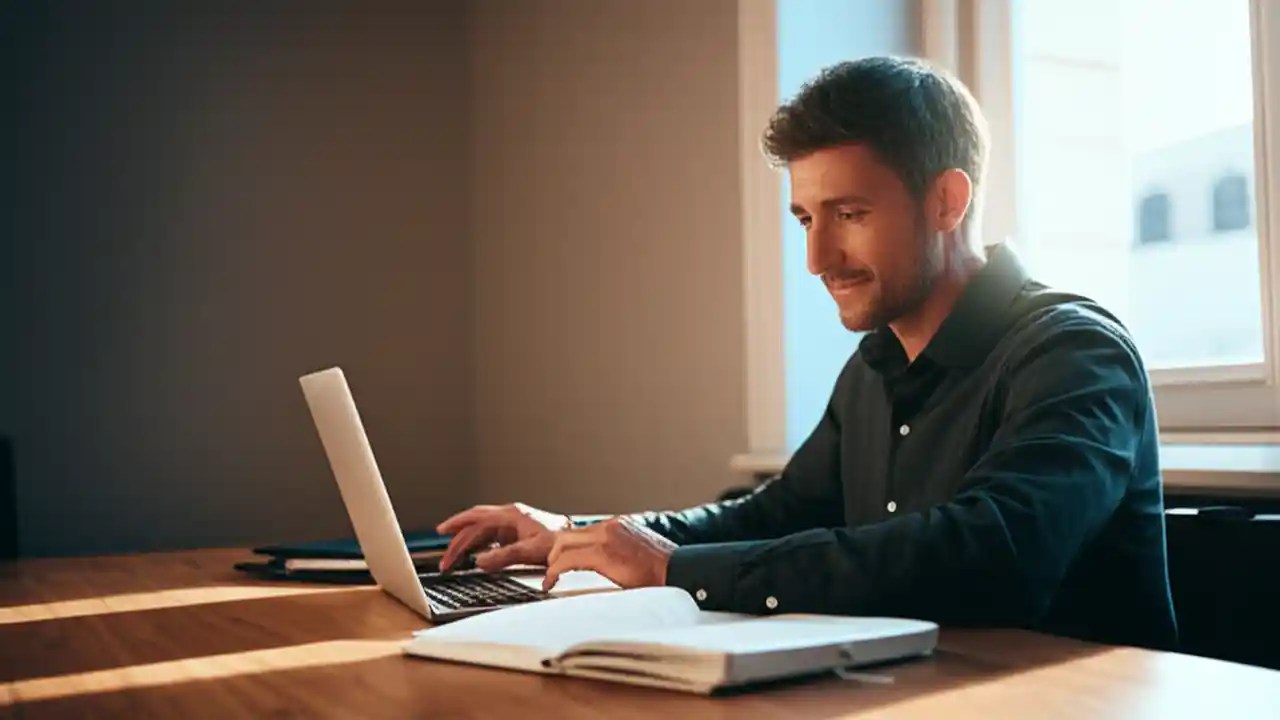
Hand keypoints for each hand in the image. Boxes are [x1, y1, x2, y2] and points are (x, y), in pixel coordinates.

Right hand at [436, 502, 569, 571]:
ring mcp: (513, 526)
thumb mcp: (529, 550)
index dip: (457, 525)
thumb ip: (503, 556)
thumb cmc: (558, 541)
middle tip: (446, 559)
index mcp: (510, 515)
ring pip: (483, 532)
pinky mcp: (517, 535)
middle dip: (458, 540)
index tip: (442, 532)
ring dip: (468, 544)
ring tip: (454, 558)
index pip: (476, 518)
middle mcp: (509, 517)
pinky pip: (492, 539)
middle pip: (476, 526)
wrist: (577, 542)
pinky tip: (476, 556)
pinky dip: (480, 547)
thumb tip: (479, 562)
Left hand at [543, 516, 675, 590]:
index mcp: (618, 525)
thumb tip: (612, 565)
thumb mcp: (639, 553)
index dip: (568, 547)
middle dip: (555, 553)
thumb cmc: (665, 569)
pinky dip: (554, 572)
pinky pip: (566, 560)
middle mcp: (609, 526)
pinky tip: (551, 583)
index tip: (562, 561)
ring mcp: (604, 537)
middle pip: (568, 534)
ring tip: (551, 578)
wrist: (679, 570)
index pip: (582, 531)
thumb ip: (622, 552)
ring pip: (562, 544)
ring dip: (552, 562)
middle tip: (553, 570)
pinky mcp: (601, 553)